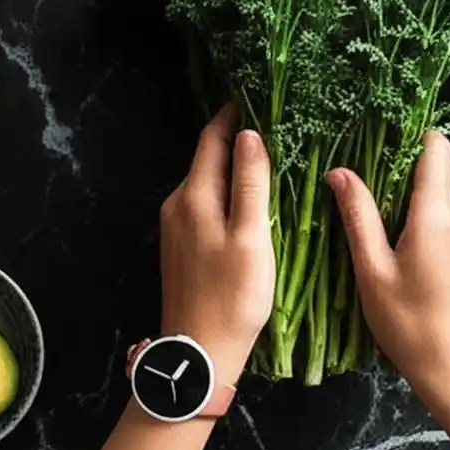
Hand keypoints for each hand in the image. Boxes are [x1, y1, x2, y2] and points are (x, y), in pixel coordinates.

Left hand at [160, 105, 274, 385]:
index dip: (233, 116)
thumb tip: (250, 135)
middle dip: (235, 141)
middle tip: (274, 127)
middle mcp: (177, 205)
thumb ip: (250, 183)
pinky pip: (205, 207)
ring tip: (269, 161)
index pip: (211, 140)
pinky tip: (249, 204)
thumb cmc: (233, 296)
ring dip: (233, 170)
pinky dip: (226, 196)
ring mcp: (175, 228)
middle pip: (207, 160)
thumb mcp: (252, 236)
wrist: (199, 353)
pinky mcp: (181, 249)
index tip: (259, 97)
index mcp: (193, 196)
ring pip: (206, 185)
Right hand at [327, 132, 449, 392]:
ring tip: (355, 202)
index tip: (372, 130)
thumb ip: (358, 216)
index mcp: (437, 213)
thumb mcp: (372, 269)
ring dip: (396, 194)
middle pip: (430, 168)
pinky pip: (434, 217)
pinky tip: (378, 234)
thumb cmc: (409, 323)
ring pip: (430, 194)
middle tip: (349, 170)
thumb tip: (340, 172)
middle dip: (392, 164)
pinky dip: (407, 215)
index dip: (408, 131)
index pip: (435, 147)